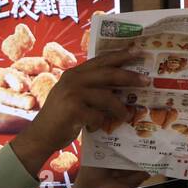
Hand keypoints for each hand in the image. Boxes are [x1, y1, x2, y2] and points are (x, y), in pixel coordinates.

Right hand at [11, 51, 149, 174]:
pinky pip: (98, 116)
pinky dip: (101, 123)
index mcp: (74, 73)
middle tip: (146, 81)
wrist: (40, 136)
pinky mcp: (73, 110)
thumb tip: (119, 86)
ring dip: (119, 108)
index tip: (138, 51)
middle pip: (108, 74)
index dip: (121, 55)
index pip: (101, 60)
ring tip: (126, 116)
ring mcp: (72, 94)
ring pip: (107, 97)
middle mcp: (73, 79)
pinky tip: (97, 128)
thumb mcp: (73, 97)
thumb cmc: (60, 118)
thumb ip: (90, 88)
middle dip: (130, 77)